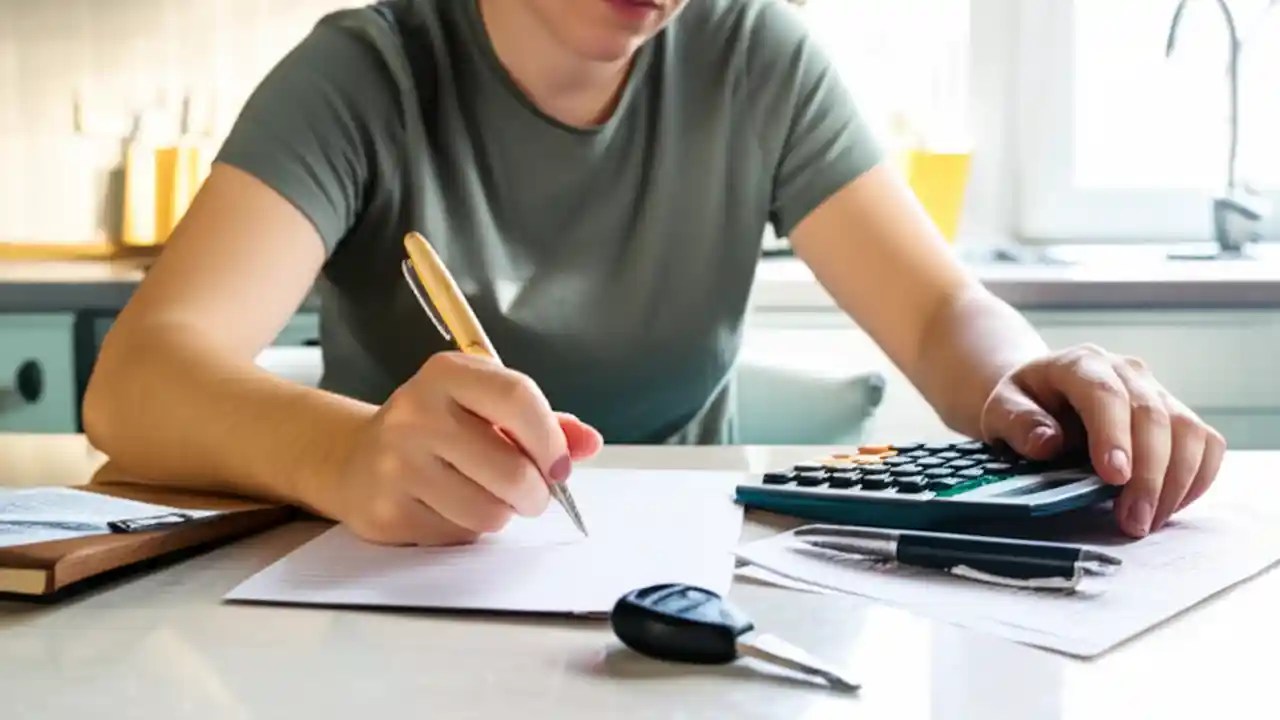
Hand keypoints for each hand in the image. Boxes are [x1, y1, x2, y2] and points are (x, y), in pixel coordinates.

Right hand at [321, 352, 602, 545]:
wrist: (356, 460)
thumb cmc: (437, 430)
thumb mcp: (485, 408)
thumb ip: (542, 424)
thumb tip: (588, 442)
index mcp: (447, 374)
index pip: (518, 398)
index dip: (550, 440)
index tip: (559, 465)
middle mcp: (416, 412)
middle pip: (512, 469)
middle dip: (535, 492)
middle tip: (529, 492)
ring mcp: (397, 463)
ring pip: (489, 511)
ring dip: (500, 513)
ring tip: (481, 495)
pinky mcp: (387, 511)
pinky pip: (458, 535)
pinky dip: (466, 529)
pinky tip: (446, 507)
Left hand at [979, 343, 1225, 537]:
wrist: (1043, 394)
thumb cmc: (1024, 406)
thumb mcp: (1001, 411)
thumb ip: (1018, 423)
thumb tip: (1048, 442)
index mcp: (1080, 363)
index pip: (1104, 394)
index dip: (1113, 435)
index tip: (1115, 478)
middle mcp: (1126, 371)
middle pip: (1152, 416)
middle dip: (1147, 475)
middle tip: (1132, 522)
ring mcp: (1157, 391)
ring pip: (1188, 431)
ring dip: (1175, 483)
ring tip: (1146, 522)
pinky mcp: (1177, 415)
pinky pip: (1206, 444)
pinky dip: (1196, 479)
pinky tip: (1168, 506)